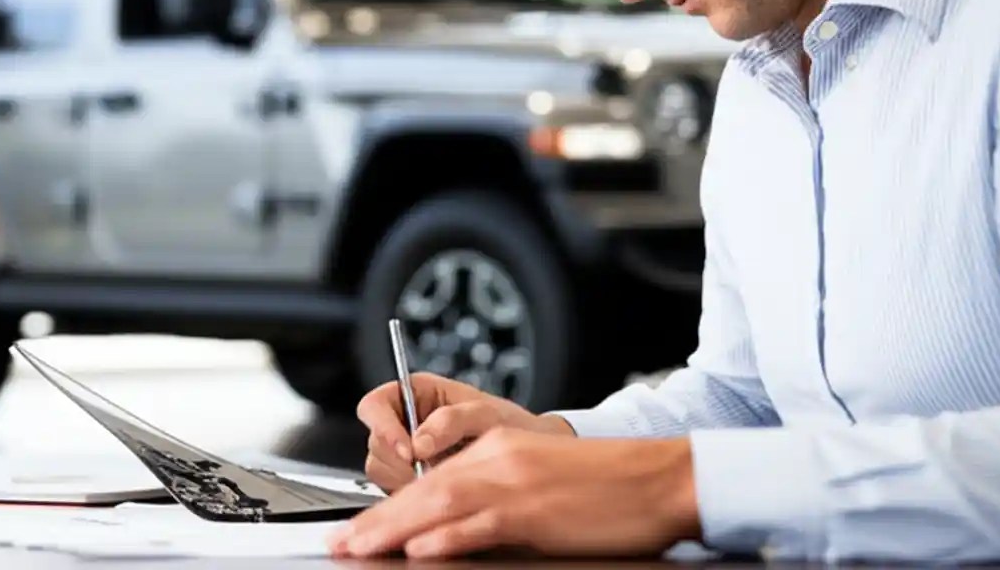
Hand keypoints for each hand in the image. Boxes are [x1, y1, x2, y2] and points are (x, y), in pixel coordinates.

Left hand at [329, 428, 700, 559]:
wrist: (658, 478)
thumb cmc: (607, 488)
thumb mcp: (540, 483)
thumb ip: (497, 502)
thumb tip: (454, 536)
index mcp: (497, 451)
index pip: (430, 479)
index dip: (391, 507)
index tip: (361, 531)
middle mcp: (498, 460)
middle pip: (423, 489)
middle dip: (377, 520)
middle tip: (341, 543)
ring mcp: (515, 484)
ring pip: (439, 503)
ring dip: (394, 528)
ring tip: (360, 548)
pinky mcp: (536, 510)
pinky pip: (481, 522)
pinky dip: (447, 536)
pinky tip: (421, 549)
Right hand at [357, 373, 573, 492]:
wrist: (531, 459)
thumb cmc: (512, 427)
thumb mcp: (487, 415)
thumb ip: (452, 421)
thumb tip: (419, 442)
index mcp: (414, 393)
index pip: (374, 406)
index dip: (384, 428)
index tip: (409, 450)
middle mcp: (404, 422)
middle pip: (375, 444)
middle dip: (402, 462)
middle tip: (435, 471)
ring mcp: (405, 454)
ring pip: (381, 471)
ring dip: (409, 481)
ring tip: (446, 477)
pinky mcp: (411, 481)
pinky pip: (396, 492)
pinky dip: (416, 496)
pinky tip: (443, 491)